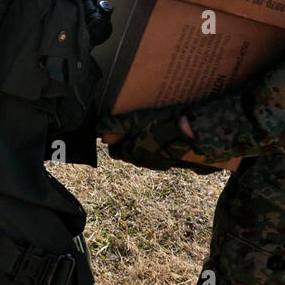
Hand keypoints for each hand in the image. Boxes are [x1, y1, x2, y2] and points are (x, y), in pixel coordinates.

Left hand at [100, 107, 214, 173]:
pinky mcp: (168, 163)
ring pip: (142, 157)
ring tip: (147, 132)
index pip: (115, 153)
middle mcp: (141, 162)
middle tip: (134, 130)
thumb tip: (98, 127)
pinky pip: (156, 158)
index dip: (115, 142)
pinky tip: (160, 139)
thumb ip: (116, 125)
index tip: (119, 133)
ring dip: (141, 147)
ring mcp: (155, 164)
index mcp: (131, 153)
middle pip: (128, 155)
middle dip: (128, 144)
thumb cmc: (159, 125)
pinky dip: (155, 150)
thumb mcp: (135, 120)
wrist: (187, 133)